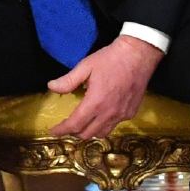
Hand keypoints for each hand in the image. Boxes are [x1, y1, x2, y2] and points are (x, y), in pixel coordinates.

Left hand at [46, 35, 164, 138]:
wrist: (138, 56)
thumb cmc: (110, 59)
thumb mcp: (85, 67)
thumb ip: (68, 81)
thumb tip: (51, 87)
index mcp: (95, 102)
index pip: (75, 124)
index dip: (62, 130)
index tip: (53, 131)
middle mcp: (109, 113)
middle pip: (87, 134)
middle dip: (73, 133)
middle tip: (66, 125)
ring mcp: (122, 115)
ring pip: (102, 133)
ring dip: (89, 132)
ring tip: (81, 124)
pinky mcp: (130, 113)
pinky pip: (114, 126)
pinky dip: (103, 125)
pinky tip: (99, 116)